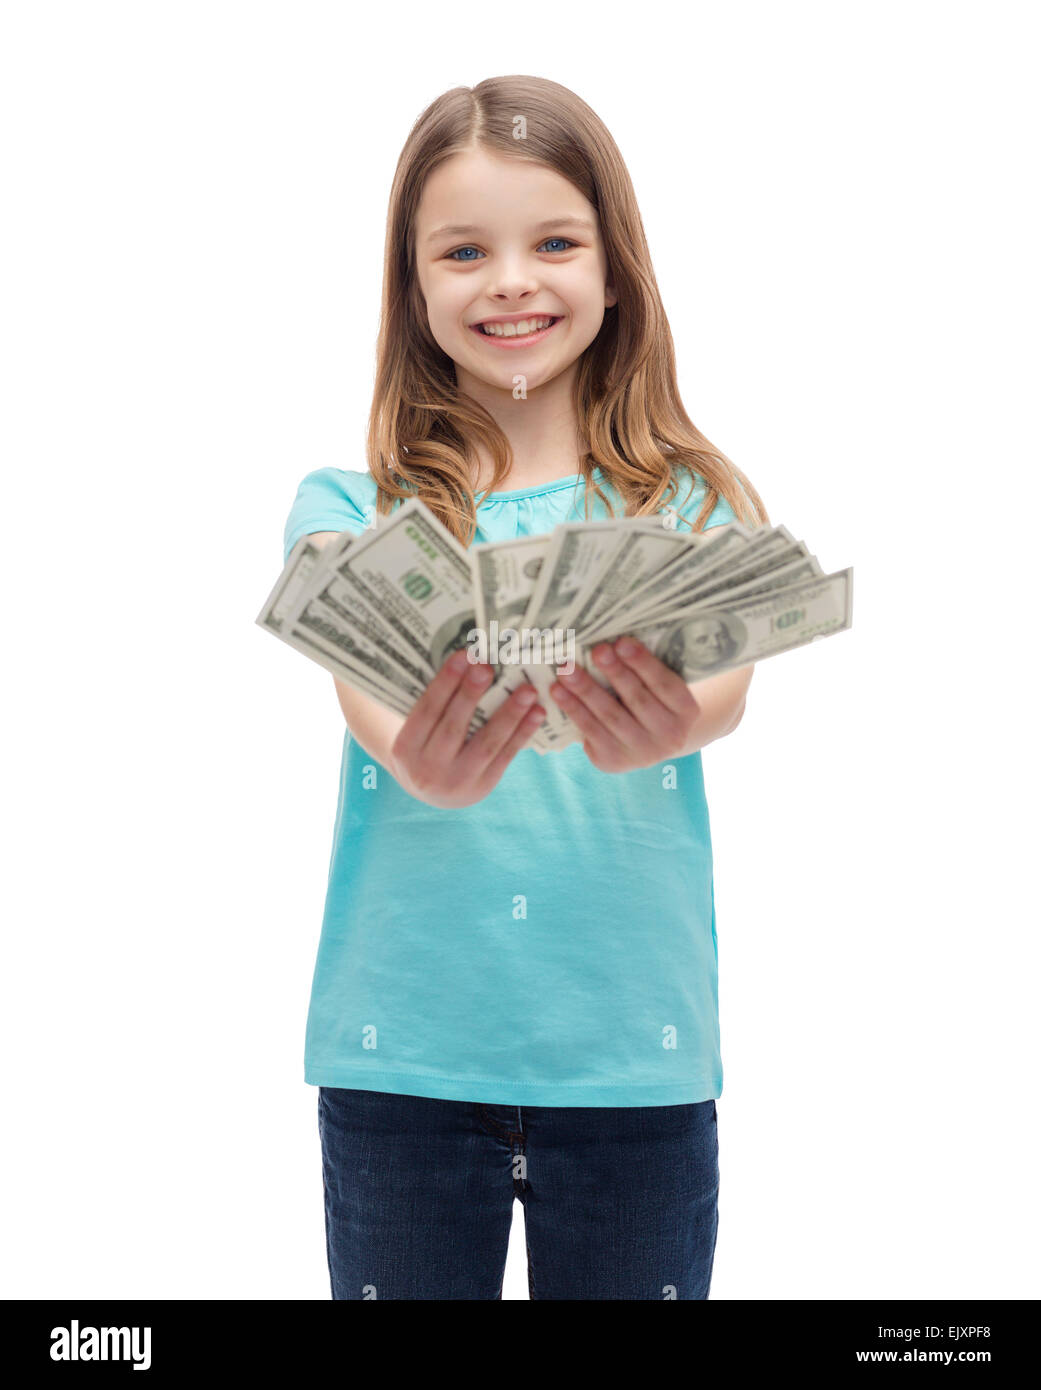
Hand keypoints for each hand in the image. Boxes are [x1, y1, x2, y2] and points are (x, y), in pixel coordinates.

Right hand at [389, 649, 545, 807]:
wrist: (433, 793)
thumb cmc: (427, 745)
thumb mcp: (419, 729)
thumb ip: (437, 703)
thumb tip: (469, 661)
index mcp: (405, 749)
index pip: (426, 711)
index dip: (445, 682)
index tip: (462, 655)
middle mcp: (428, 770)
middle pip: (453, 727)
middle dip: (470, 694)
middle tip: (487, 666)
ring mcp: (457, 782)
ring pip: (486, 744)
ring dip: (509, 714)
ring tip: (527, 690)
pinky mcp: (483, 786)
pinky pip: (505, 756)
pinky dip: (522, 733)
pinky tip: (537, 713)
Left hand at [549, 637, 700, 771]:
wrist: (647, 742)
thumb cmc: (650, 699)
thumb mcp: (658, 686)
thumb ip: (643, 667)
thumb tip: (611, 638)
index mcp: (687, 711)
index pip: (665, 684)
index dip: (643, 663)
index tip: (622, 642)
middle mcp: (670, 736)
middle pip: (637, 700)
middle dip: (614, 673)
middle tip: (596, 650)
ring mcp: (642, 753)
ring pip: (610, 716)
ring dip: (586, 690)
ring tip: (567, 670)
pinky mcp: (614, 761)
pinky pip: (591, 732)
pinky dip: (573, 710)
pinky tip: (558, 692)